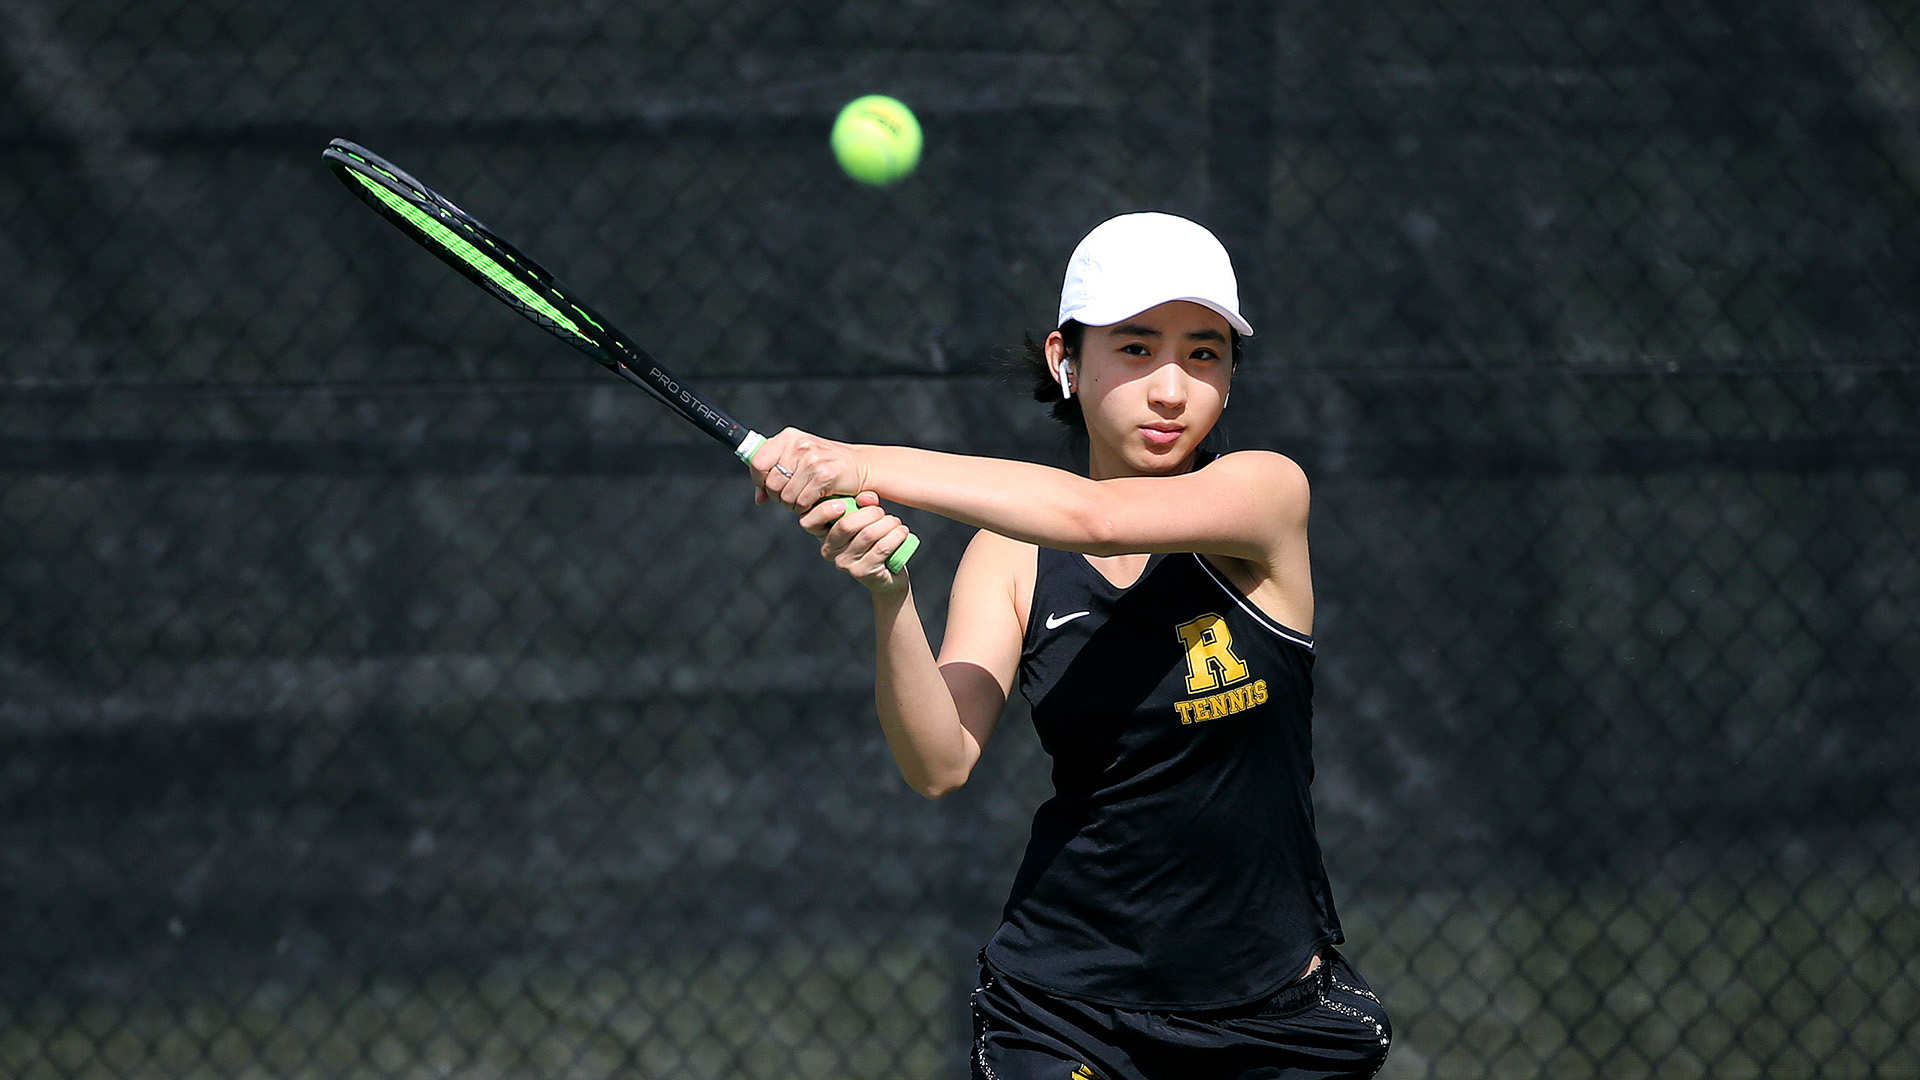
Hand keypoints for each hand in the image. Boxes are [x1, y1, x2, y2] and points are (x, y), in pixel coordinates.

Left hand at [748, 427, 868, 514]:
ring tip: (803, 498)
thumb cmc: (827, 464)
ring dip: (792, 504)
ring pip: (785, 495)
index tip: (767, 487)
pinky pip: (801, 502)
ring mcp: (812, 460)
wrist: (860, 466)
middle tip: (791, 495)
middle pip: (771, 483)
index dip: (759, 480)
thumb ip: (774, 473)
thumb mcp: (797, 460)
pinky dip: (805, 508)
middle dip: (778, 496)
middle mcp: (799, 445)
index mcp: (788, 437)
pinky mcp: (824, 476)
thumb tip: (759, 497)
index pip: (757, 462)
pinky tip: (812, 501)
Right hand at [802, 491, 912, 593]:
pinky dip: (896, 536)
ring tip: (895, 523)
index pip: (809, 521)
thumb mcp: (866, 518)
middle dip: (870, 513)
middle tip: (882, 513)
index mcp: (823, 533)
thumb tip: (866, 497)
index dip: (824, 509)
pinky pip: (882, 548)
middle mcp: (829, 550)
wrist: (889, 575)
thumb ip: (863, 503)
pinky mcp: (862, 572)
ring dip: (887, 524)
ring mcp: (844, 563)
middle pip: (845, 524)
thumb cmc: (875, 540)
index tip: (844, 503)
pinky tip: (902, 532)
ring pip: (868, 534)